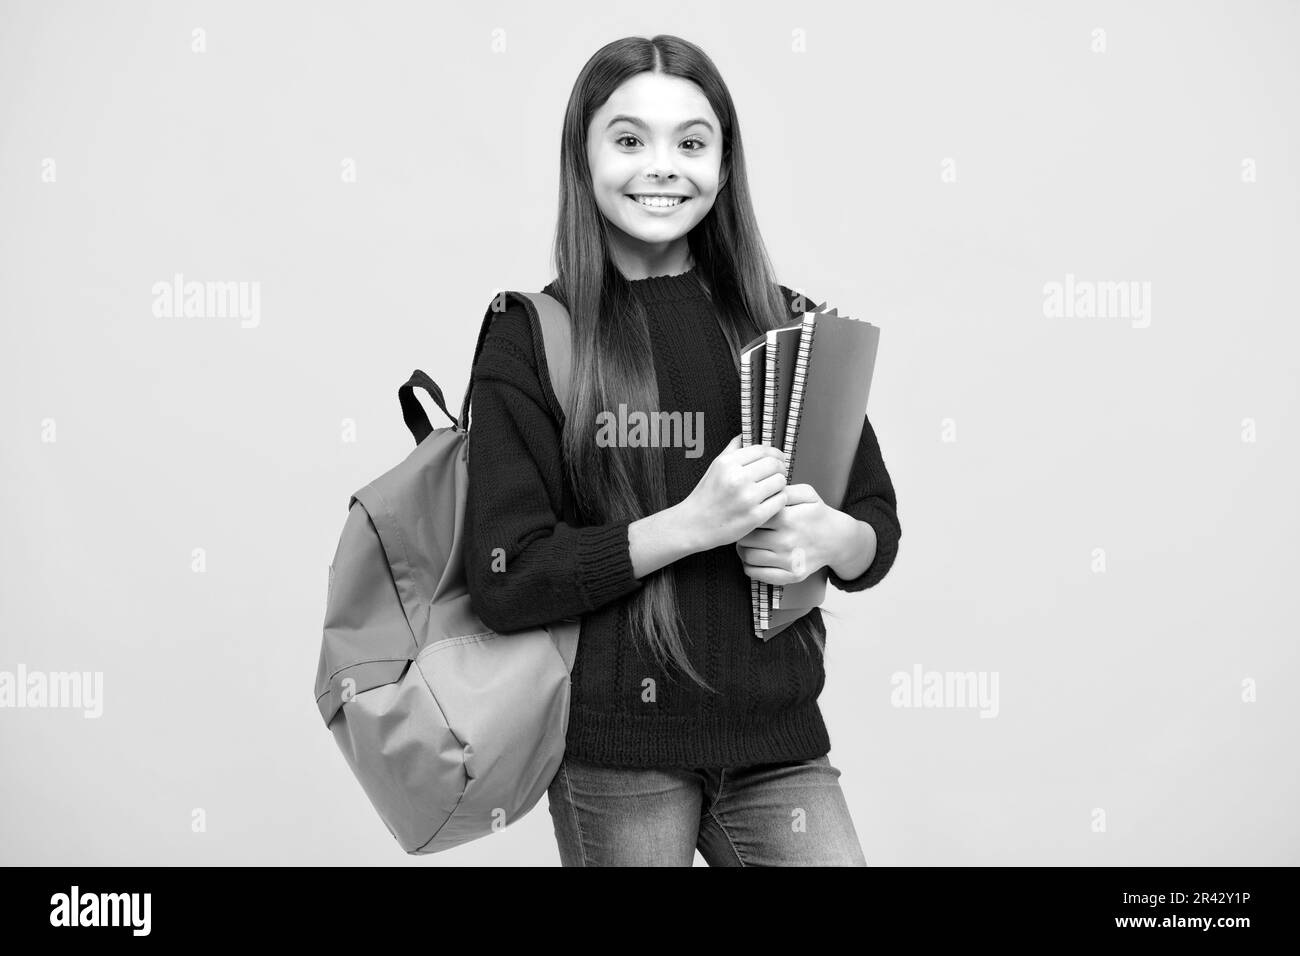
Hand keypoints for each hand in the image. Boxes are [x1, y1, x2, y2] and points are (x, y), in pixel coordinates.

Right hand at [679, 434, 787, 552]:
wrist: (694, 525)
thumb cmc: (706, 497)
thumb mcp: (714, 467)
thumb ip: (732, 450)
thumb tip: (745, 436)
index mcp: (727, 464)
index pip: (763, 450)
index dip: (775, 453)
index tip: (777, 459)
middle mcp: (737, 478)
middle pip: (774, 464)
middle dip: (780, 468)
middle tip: (777, 474)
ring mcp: (747, 498)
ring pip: (780, 481)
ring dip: (780, 485)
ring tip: (772, 489)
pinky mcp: (755, 516)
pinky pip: (780, 500)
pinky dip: (779, 499)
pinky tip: (770, 501)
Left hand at [735, 483, 842, 585]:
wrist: (838, 539)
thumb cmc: (818, 515)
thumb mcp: (806, 493)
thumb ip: (784, 490)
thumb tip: (764, 490)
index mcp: (787, 519)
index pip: (752, 518)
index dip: (747, 515)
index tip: (749, 514)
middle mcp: (786, 541)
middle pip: (746, 538)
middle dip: (744, 533)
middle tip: (748, 530)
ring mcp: (788, 561)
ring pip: (747, 556)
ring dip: (744, 549)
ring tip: (750, 543)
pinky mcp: (790, 576)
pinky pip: (756, 573)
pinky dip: (750, 566)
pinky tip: (756, 557)